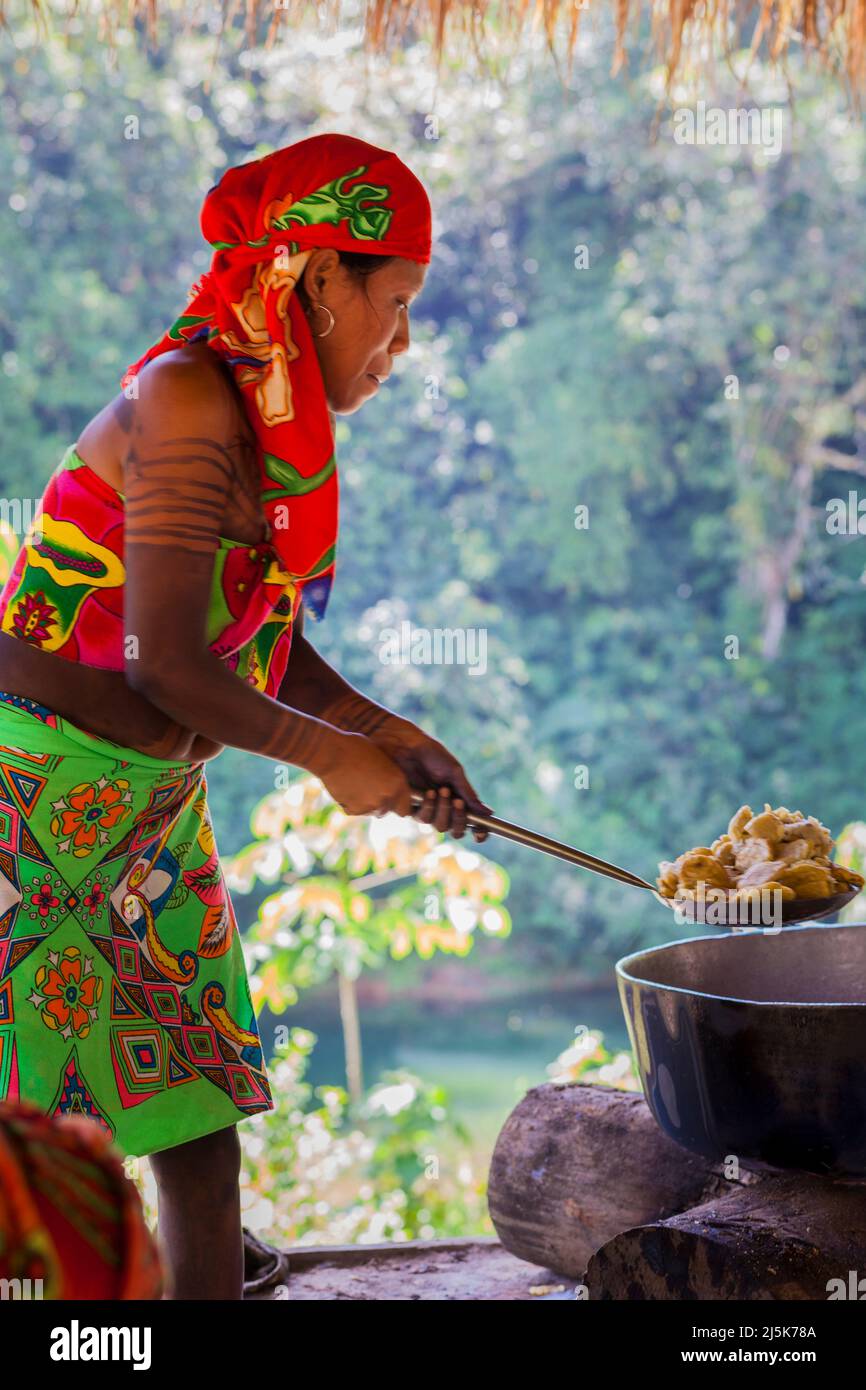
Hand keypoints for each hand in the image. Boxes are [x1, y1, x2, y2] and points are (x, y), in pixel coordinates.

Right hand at [314, 730, 413, 817]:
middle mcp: (388, 797)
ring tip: (356, 785)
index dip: (399, 804)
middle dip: (382, 805)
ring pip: (372, 812)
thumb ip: (390, 777)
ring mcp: (371, 806)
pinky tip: (345, 787)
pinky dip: (351, 804)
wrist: (332, 753)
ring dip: (367, 805)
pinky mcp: (354, 810)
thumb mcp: (381, 759)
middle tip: (370, 790)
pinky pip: (355, 811)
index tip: (391, 800)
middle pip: (389, 811)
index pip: (406, 807)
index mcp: (398, 782)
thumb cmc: (355, 748)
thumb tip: (392, 787)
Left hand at [367, 718, 491, 841]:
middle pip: (455, 830)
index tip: (481, 832)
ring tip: (441, 790)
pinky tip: (428, 792)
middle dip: (459, 819)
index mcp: (458, 799)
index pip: (471, 822)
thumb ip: (469, 794)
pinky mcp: (409, 808)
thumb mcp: (455, 772)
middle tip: (458, 802)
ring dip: (443, 810)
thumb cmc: (431, 755)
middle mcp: (443, 807)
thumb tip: (489, 812)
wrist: (406, 745)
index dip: (478, 831)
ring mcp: (426, 809)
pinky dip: (428, 806)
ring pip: (439, 826)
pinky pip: (422, 818)